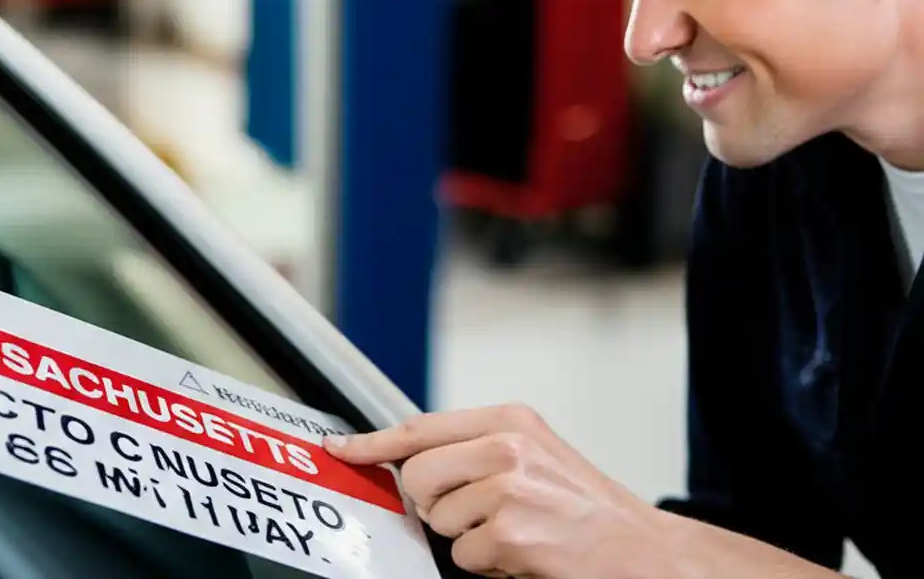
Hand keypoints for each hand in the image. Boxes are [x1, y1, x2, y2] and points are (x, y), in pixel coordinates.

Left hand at [324, 404, 675, 578]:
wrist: (644, 551)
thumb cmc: (587, 508)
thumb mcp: (534, 457)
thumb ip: (476, 450)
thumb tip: (412, 461)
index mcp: (510, 421)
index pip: (420, 427)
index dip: (373, 442)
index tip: (341, 449)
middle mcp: (508, 447)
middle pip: (417, 476)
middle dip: (436, 505)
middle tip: (479, 515)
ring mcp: (509, 489)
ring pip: (438, 520)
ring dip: (468, 538)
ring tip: (515, 531)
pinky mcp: (510, 533)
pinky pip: (464, 557)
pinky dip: (489, 565)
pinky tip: (524, 553)